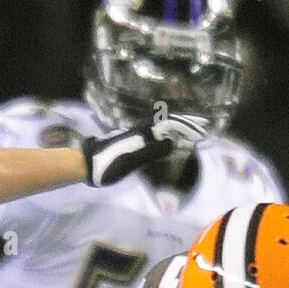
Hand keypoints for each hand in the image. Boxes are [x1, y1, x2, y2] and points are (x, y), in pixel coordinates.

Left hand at [82, 114, 208, 186]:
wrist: (86, 165)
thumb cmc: (107, 164)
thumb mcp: (131, 160)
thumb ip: (152, 151)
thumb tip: (174, 142)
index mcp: (142, 132)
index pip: (171, 123)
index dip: (188, 125)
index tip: (202, 129)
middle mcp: (141, 130)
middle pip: (168, 122)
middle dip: (186, 124)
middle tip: (203, 128)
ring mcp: (135, 136)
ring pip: (162, 128)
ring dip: (178, 129)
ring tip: (191, 133)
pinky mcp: (131, 143)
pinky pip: (155, 135)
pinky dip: (167, 136)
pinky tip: (170, 141)